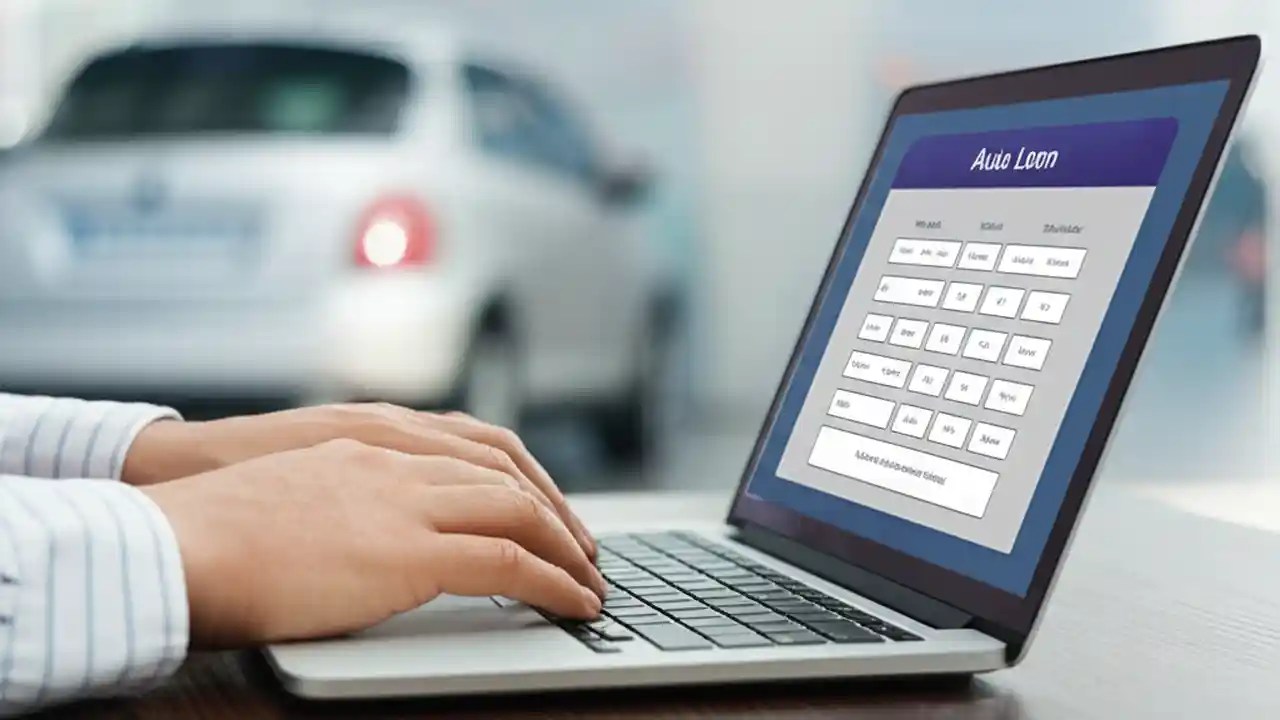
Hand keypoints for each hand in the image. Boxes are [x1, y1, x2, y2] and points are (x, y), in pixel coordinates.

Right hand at [143, 439, 604, 647]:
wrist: (174, 542)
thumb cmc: (211, 529)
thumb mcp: (287, 492)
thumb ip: (337, 499)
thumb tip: (358, 533)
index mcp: (368, 441)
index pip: (474, 445)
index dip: (522, 479)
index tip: (544, 509)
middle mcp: (397, 458)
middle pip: (509, 472)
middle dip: (557, 511)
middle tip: (585, 548)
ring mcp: (406, 500)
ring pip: (520, 510)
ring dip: (566, 548)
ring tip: (591, 580)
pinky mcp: (410, 552)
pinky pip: (509, 560)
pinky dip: (553, 581)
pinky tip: (573, 602)